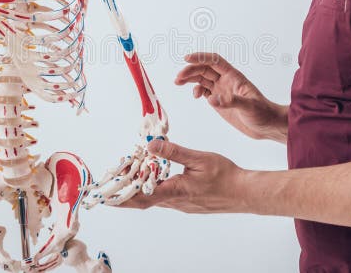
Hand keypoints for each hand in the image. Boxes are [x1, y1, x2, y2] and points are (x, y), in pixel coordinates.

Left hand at [117, 140, 247, 213]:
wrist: (244, 193)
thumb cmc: (225, 175)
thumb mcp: (198, 158)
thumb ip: (174, 152)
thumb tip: (151, 145)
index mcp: (175, 191)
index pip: (141, 197)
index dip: (122, 198)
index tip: (106, 198)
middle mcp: (175, 202)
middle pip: (143, 201)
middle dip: (124, 197)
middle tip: (108, 193)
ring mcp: (182, 205)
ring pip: (154, 199)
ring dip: (139, 192)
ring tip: (126, 182)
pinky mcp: (188, 203)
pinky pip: (165, 198)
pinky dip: (153, 190)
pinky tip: (154, 180)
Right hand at [175, 53, 286, 141]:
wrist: (267, 126)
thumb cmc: (263, 113)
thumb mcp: (249, 107)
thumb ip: (231, 101)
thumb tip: (211, 99)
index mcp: (234, 76)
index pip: (214, 61)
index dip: (200, 57)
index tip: (187, 59)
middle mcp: (226, 80)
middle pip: (204, 69)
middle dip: (190, 70)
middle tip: (179, 78)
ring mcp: (222, 90)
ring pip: (202, 79)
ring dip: (190, 78)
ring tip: (178, 82)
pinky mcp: (219, 101)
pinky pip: (204, 91)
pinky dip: (196, 91)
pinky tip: (195, 96)